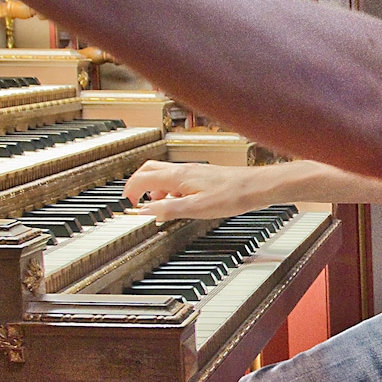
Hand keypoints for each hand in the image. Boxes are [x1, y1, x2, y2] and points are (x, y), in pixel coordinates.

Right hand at [125, 160, 276, 221]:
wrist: (255, 187)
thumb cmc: (231, 195)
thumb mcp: (195, 209)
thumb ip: (168, 209)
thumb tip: (144, 211)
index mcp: (177, 177)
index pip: (142, 178)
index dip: (130, 191)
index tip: (127, 203)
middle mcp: (182, 171)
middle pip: (149, 170)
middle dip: (137, 184)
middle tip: (135, 201)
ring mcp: (192, 172)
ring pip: (163, 175)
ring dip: (154, 189)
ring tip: (157, 207)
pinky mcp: (201, 176)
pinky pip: (176, 180)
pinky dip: (169, 190)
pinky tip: (178, 203)